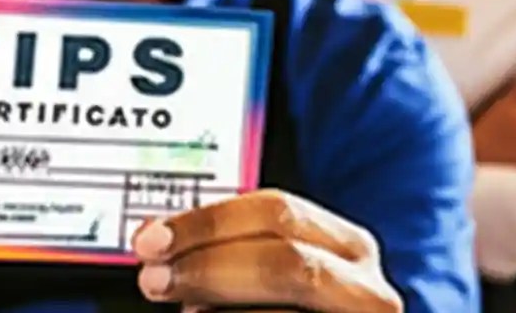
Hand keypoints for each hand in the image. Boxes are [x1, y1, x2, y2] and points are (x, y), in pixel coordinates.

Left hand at [132, 190, 402, 312]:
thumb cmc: (286, 307)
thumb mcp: (269, 274)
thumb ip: (226, 252)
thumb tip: (154, 240)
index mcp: (345, 247)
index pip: (275, 212)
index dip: (206, 222)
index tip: (150, 239)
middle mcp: (366, 287)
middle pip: (284, 261)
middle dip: (209, 267)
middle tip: (154, 280)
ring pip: (281, 309)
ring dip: (217, 307)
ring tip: (185, 308)